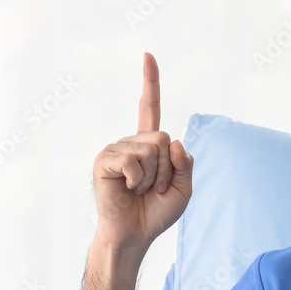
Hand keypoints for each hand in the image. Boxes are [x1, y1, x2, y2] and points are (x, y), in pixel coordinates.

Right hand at [92, 52, 194, 251]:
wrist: (135, 234)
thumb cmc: (156, 212)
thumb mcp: (184, 188)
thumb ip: (186, 163)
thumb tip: (174, 141)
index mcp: (148, 145)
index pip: (149, 107)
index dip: (150, 82)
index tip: (147, 55)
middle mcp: (131, 142)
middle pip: (163, 138)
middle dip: (167, 168)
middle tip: (153, 188)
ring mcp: (116, 149)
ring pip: (150, 149)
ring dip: (152, 177)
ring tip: (139, 190)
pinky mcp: (104, 160)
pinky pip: (132, 161)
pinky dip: (137, 179)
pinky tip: (127, 189)